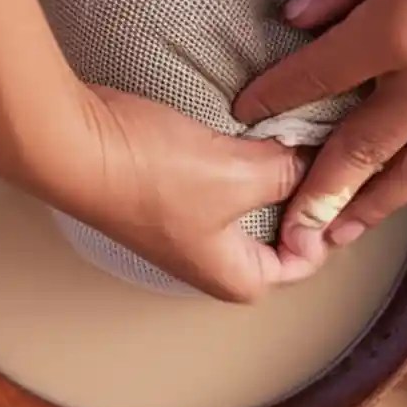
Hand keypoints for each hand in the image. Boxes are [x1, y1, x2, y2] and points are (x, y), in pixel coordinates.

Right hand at [60, 86, 314, 302]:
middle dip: (300, 194)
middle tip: (316, 150)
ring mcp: (185, 228)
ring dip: (269, 172)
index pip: (305, 261)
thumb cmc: (151, 172)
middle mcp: (210, 261)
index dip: (324, 220)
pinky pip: (221, 182)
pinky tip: (246, 130)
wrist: (73, 144)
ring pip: (250, 204)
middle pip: (278, 234)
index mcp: (233, 276)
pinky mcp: (167, 193)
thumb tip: (320, 162)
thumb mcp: (240, 172)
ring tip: (283, 136)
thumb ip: (291, 171)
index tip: (333, 174)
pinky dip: (240, 160)